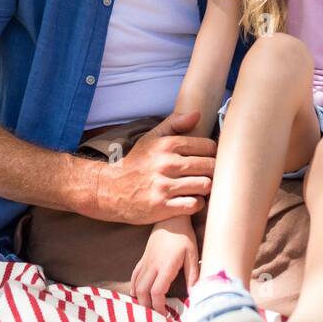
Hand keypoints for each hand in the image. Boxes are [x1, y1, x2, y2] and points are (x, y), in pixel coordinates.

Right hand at [90, 111, 215, 223]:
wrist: (110, 190)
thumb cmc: (136, 163)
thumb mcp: (151, 138)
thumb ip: (175, 124)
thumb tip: (198, 114)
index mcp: (166, 145)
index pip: (207, 146)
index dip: (211, 153)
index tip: (206, 158)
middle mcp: (166, 164)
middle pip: (209, 166)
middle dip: (212, 171)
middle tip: (206, 174)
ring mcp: (164, 186)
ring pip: (205, 185)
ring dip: (205, 187)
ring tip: (199, 187)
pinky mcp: (162, 207)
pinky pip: (194, 204)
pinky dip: (196, 203)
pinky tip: (190, 199)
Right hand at [132, 220, 199, 314]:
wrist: (171, 218)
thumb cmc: (184, 235)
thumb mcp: (192, 254)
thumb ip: (193, 275)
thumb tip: (194, 293)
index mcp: (166, 265)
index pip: (157, 291)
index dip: (159, 304)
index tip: (165, 312)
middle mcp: (152, 265)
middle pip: (142, 291)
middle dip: (147, 305)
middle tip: (156, 313)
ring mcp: (146, 261)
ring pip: (136, 284)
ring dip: (140, 298)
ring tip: (149, 306)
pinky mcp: (143, 257)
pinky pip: (134, 275)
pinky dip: (134, 286)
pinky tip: (137, 293)